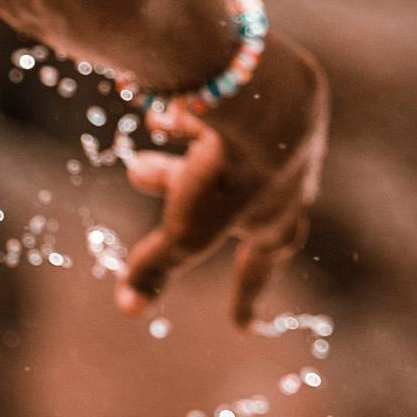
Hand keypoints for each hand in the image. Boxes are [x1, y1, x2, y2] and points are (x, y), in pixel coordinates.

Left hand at [105, 35, 329, 334]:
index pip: (260, 268)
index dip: (246, 297)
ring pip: (219, 148)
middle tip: (137, 177)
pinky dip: (187, 114)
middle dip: (179, 194)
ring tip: (135, 146)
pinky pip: (221, 111)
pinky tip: (158, 108)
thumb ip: (158, 266)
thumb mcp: (187, 228)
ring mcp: (279, 132)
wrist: (261, 94)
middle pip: (227, 197)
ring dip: (176, 154)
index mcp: (276, 219)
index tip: (242, 325)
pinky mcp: (266, 90)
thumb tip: (131, 309)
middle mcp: (285, 177)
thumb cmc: (229, 172)